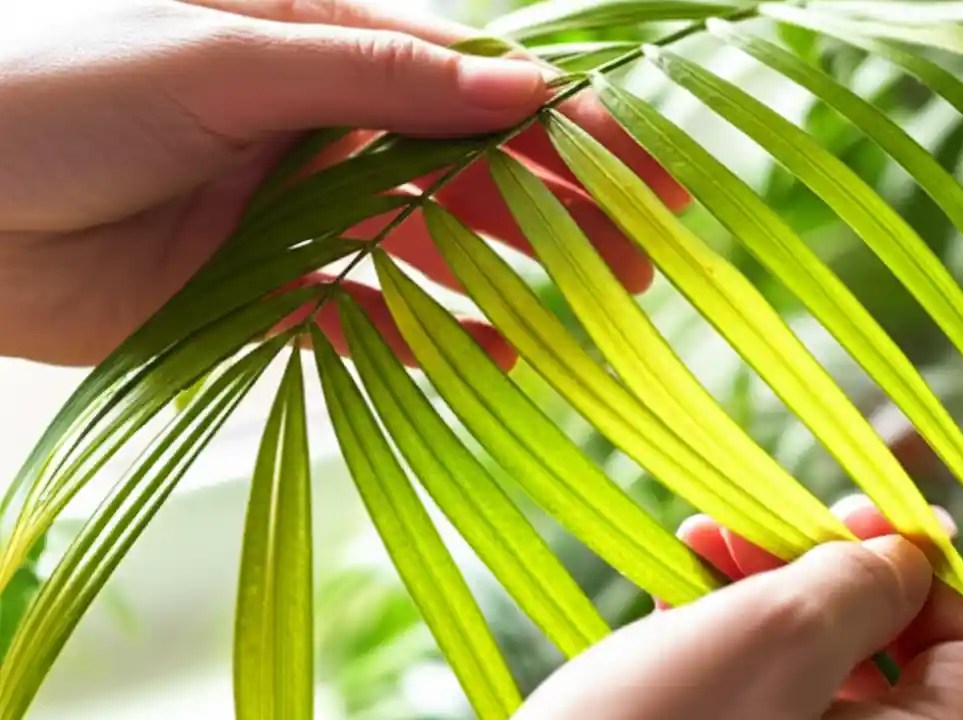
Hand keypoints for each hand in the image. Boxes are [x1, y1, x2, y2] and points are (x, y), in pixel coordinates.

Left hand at [0, 0, 681, 364]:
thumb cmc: (61, 89)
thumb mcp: (228, 58)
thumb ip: (377, 77)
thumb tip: (517, 86)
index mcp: (323, 49)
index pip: (473, 85)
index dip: (567, 128)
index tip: (649, 176)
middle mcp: (324, 132)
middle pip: (469, 174)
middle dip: (560, 215)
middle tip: (644, 266)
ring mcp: (300, 218)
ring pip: (431, 252)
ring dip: (510, 282)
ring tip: (589, 321)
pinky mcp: (266, 296)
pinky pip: (368, 322)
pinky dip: (429, 342)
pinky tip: (490, 359)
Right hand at [517, 496, 962, 718]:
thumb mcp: (777, 634)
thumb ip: (863, 585)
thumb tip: (909, 552)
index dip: (926, 577)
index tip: (857, 521)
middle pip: (887, 651)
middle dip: (822, 567)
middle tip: (764, 518)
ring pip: (810, 661)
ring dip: (762, 584)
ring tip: (700, 536)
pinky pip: (752, 688)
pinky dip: (722, 628)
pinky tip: (675, 584)